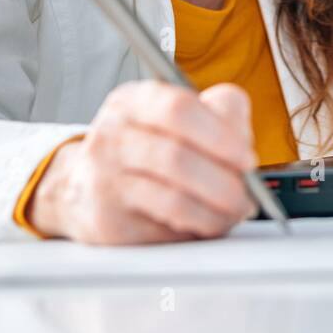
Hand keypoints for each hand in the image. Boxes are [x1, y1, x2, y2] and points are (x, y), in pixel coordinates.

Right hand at [26, 80, 257, 244]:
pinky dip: (193, 230)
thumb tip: (243, 150)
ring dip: (215, 212)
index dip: (221, 135)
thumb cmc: (146, 147)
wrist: (85, 187)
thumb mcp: (177, 117)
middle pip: (176, 158)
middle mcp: (112, 136)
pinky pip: (163, 231)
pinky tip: (203, 224)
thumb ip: (220, 116)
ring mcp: (104, 180)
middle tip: (247, 196)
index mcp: (133, 101)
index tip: (247, 158)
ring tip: (233, 213)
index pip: (178, 108)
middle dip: (224, 183)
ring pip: (173, 200)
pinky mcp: (106, 221)